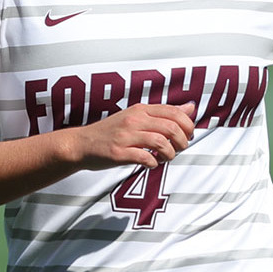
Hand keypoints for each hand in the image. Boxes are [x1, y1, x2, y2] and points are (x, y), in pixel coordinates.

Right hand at [65, 103, 196, 168]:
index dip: (187, 125)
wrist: (81, 144)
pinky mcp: (118, 153)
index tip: (188, 135)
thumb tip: (190, 108)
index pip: (173, 112)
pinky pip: (145, 158)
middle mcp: (134, 120)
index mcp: (140, 110)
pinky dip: (154, 163)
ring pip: (161, 143)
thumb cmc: (111, 132)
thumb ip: (163, 113)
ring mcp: (125, 136)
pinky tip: (151, 163)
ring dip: (170, 154)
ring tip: (165, 158)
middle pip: (171, 128)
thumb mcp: (136, 116)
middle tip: (180, 149)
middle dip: (182, 142)